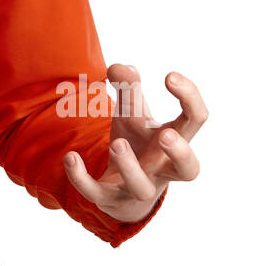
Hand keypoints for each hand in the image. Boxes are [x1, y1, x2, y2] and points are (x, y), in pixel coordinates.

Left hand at [64, 64, 205, 223]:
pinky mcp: (110, 198)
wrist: (124, 190)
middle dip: (179, 152)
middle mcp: (162, 167)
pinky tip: (70, 156)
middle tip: (164, 135)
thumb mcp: (133, 114)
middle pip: (188, 169)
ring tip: (117, 143)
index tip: (169, 76)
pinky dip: (81, 177)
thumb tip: (121, 67)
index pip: (195, 120)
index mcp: (173, 140)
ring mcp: (138, 187)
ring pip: (141, 186)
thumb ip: (129, 89)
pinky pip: (97, 193)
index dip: (190, 98)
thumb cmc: (136, 142)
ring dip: (129, 164)